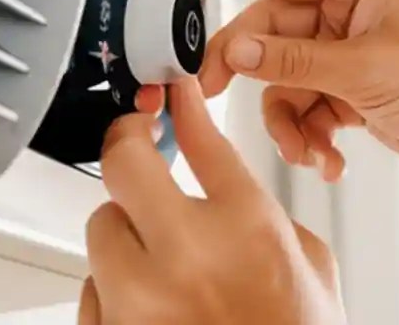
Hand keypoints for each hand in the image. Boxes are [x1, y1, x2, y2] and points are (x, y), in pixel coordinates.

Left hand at [78, 79, 343, 324]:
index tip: (166, 94)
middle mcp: (188, 259)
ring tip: (158, 260)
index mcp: (248, 230)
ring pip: (99, 226)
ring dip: (124, 233)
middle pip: (123, 163)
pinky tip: (151, 304)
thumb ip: (264, 214)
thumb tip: (222, 179)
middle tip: (133, 142)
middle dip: (128, 146)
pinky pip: (89, 289)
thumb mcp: (309, 268)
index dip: (178, 106)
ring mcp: (141, 303)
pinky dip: (113, 290)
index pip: (201, 138)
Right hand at [169, 0, 398, 183]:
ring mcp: (349, 48)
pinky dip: (310, 135)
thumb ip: (294, 61)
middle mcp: (349, 7)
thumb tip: (236, 49)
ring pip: (281, 77)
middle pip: (268, 30)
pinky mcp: (352, 85)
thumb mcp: (368, 72)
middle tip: (211, 95)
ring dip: (287, 119)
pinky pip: (304, 105)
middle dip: (248, 71)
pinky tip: (331, 159)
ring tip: (308, 150)